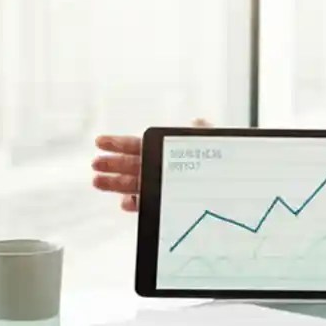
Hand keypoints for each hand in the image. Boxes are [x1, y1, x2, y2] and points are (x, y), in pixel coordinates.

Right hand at [92, 118, 210, 212]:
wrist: (230, 183)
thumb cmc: (220, 161)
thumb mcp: (213, 141)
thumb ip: (203, 131)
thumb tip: (196, 121)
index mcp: (165, 150)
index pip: (137, 145)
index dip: (118, 144)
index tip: (100, 142)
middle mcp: (160, 168)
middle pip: (131, 166)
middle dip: (112, 164)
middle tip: (95, 164)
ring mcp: (161, 187)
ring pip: (134, 185)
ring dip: (115, 184)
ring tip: (97, 182)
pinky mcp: (165, 204)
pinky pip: (147, 205)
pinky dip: (136, 204)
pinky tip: (125, 202)